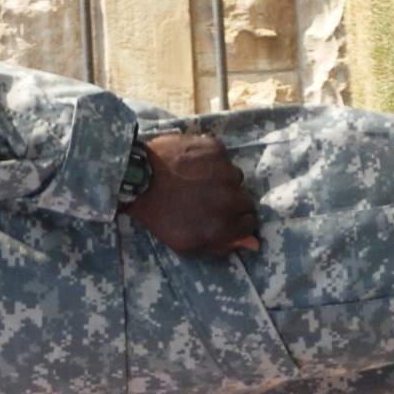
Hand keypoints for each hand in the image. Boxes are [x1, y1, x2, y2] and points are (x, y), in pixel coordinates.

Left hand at [124, 132, 259, 254]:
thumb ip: (223, 245)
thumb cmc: (161, 217)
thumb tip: (254, 243)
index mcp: (225, 226)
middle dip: (232, 202)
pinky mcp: (216, 149)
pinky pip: (224, 157)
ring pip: (236, 177)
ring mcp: (224, 170)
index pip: (250, 223)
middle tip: (208, 200)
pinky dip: (213, 161)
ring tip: (199, 182)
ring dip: (223, 180)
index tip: (222, 218)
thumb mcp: (188, 244)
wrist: (138, 179)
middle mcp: (230, 198)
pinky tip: (194, 166)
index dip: (236, 222)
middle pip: (245, 200)